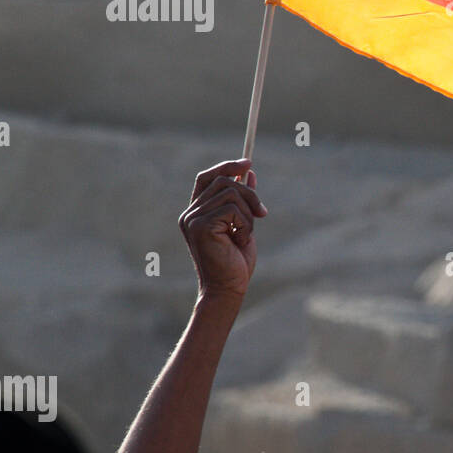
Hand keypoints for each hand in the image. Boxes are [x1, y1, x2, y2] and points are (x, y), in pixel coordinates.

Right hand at [178, 159, 267, 301]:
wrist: (228, 289)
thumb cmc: (235, 262)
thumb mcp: (243, 225)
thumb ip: (243, 201)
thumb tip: (249, 173)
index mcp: (197, 212)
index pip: (207, 177)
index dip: (226, 166)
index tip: (248, 162)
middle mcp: (190, 214)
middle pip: (224, 180)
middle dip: (249, 193)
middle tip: (262, 213)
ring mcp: (193, 219)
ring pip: (232, 193)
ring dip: (248, 213)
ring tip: (246, 234)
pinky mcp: (200, 226)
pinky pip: (233, 209)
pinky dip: (245, 224)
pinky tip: (240, 241)